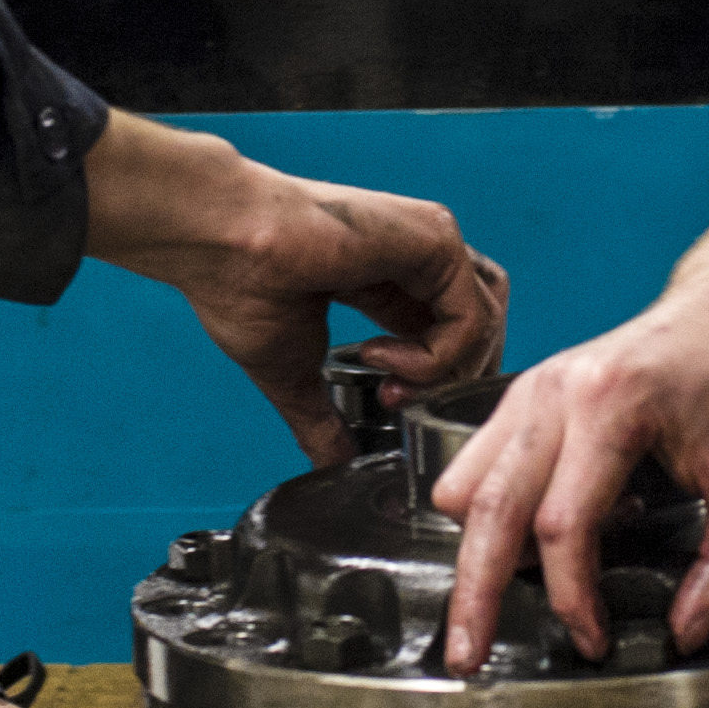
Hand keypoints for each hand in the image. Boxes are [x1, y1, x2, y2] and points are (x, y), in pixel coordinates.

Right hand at [87, 113, 506, 465]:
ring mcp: (429, 245)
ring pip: (486, 320)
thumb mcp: (294, 373)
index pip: (450, 332)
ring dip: (447, 371)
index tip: (390, 404)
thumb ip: (322, 422)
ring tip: (396, 385)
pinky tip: (387, 359)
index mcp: (388, 281)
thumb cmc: (241, 286)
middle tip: (405, 403)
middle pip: (481, 324)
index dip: (434, 380)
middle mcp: (417, 258)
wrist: (222, 242)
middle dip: (454, 378)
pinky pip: (471, 314)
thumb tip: (333, 467)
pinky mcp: (435, 240)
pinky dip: (438, 355)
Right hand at [426, 293, 708, 669]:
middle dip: (475, 593)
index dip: (573, 599)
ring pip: (465, 489)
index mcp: (610, 406)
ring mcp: (529, 390)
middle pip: (488, 510)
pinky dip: (496, 511)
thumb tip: (686, 629)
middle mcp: (554, 393)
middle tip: (469, 656)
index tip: (596, 639)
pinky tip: (552, 523)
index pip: (565, 525)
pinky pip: (475, 466)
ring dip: (484, 547)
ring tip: (532, 581)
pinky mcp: (521, 396)